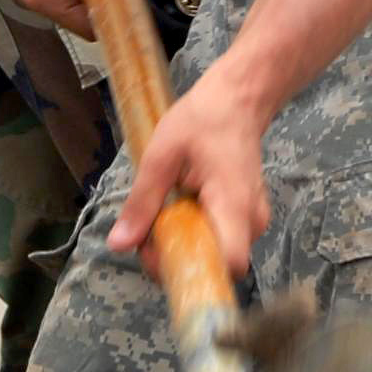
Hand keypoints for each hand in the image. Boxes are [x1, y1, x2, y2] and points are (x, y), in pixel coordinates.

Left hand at [106, 65, 270, 276]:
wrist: (237, 100)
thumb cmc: (202, 120)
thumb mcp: (161, 157)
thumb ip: (142, 204)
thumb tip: (118, 245)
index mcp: (233, 205)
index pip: (227, 265)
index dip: (191, 271)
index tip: (160, 254)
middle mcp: (251, 221)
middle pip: (216, 265)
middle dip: (178, 258)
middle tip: (149, 234)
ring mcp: (253, 220)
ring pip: (217, 254)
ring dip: (185, 245)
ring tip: (163, 216)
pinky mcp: (247, 217)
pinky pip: (220, 240)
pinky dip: (196, 233)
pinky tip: (180, 210)